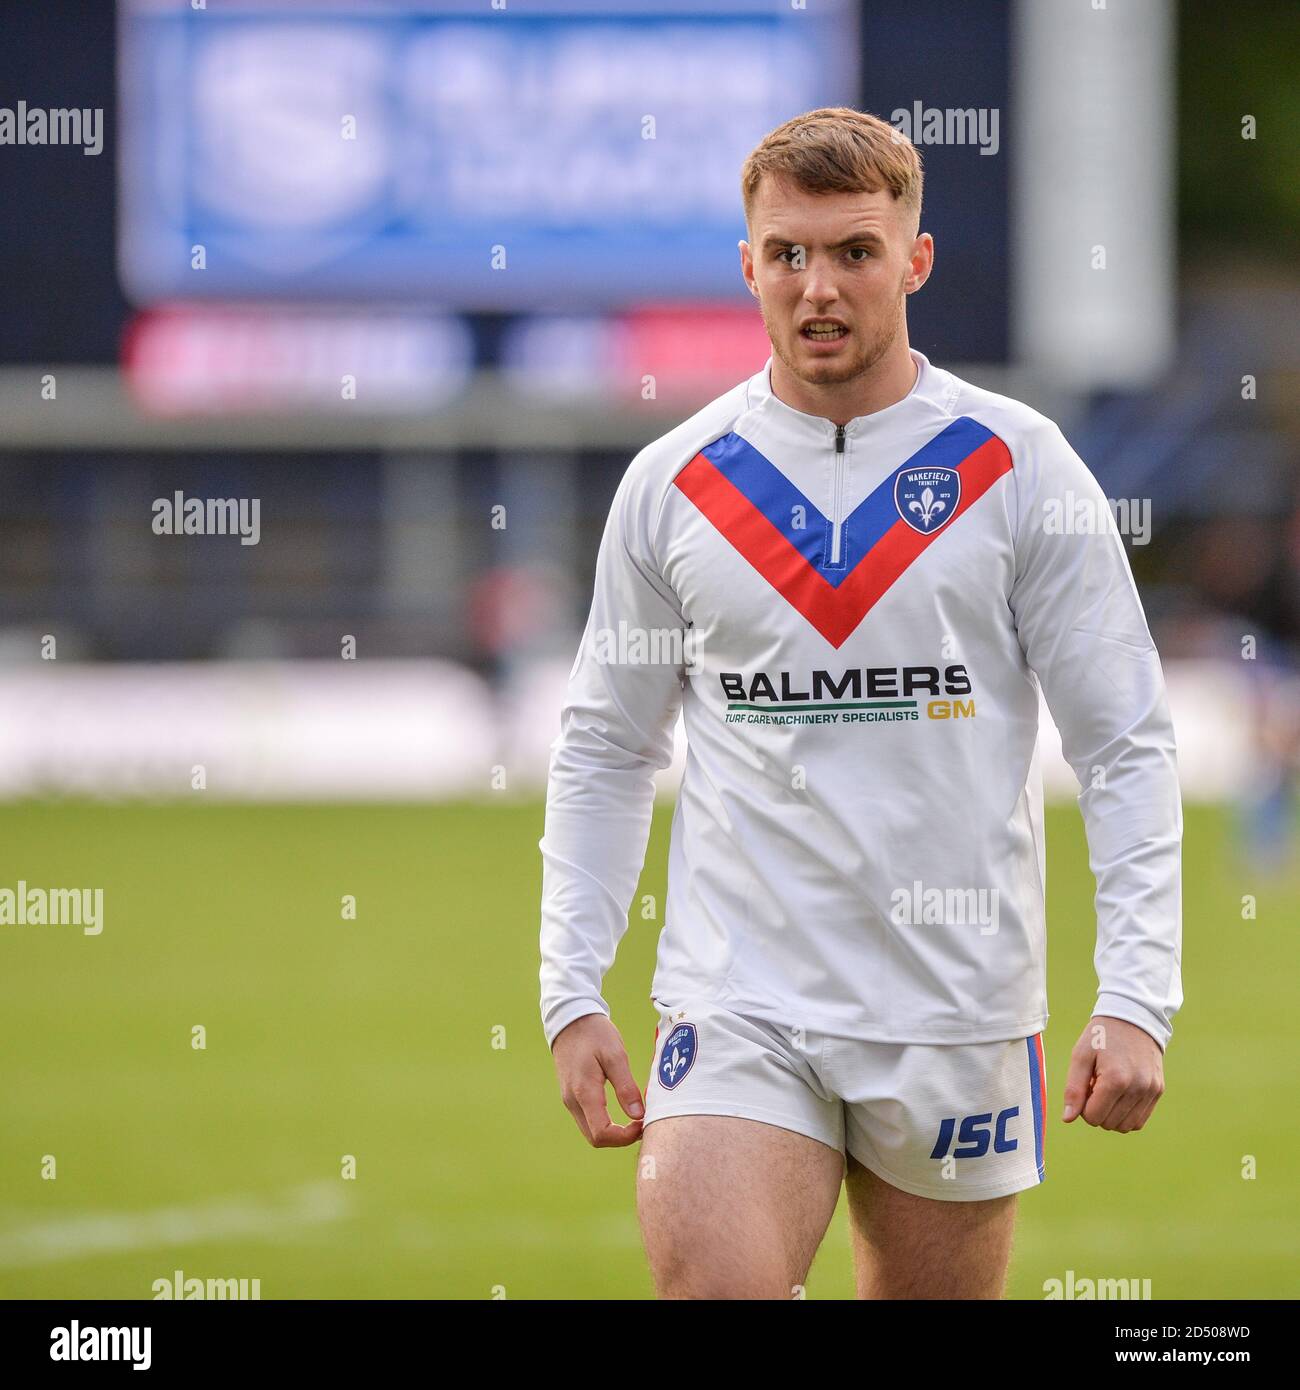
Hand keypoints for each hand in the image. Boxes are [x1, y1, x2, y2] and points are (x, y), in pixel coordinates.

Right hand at [551, 1013, 645, 1147]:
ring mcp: (570, 1099)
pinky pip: (588, 1119)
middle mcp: (573, 1101)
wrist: (570, 1018)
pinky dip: (605, 1123)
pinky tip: (622, 1110)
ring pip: (591, 1131)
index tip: (643, 1123)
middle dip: (620, 1139)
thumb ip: (626, 1087)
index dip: (625, 1137)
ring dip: (613, 1132)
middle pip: (595, 1138)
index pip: (602, 1134)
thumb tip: (638, 1116)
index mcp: (584, 1092)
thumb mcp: (615, 1055)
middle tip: (642, 1124)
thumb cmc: (594, 1033)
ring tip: (636, 1118)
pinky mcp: (572, 1095)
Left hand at [1062, 1015, 1164, 1131]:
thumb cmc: (1102, 1036)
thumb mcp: (1081, 1055)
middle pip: (1108, 1124)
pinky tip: (1120, 1095)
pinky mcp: (1158, 1091)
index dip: (1083, 1106)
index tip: (1086, 1086)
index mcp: (1115, 1079)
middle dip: (1096, 1110)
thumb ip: (1073, 1089)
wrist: (1133, 1017)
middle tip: (1096, 1085)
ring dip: (1111, 1115)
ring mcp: (1151, 1090)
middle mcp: (1137, 1088)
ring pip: (1125, 1126)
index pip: (1093, 1117)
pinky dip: (1126, 1115)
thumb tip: (1067, 1119)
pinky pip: (1140, 1120)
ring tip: (1108, 1089)